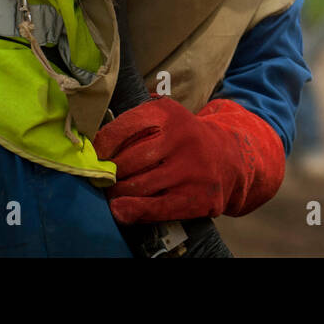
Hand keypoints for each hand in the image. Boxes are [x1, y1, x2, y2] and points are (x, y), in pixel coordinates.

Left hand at [93, 96, 284, 223]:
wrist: (230, 157)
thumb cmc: (184, 140)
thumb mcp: (166, 118)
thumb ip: (134, 125)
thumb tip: (93, 148)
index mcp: (170, 113)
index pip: (123, 128)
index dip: (101, 146)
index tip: (93, 155)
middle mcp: (183, 138)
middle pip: (127, 161)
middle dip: (109, 173)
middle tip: (102, 178)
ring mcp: (192, 168)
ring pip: (137, 186)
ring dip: (117, 193)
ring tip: (113, 192)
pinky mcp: (198, 196)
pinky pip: (155, 208)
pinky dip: (132, 210)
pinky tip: (119, 209)